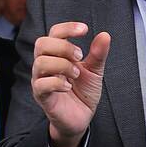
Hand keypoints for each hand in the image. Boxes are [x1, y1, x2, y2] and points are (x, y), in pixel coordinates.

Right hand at [32, 21, 110, 146]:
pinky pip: (41, 84)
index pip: (54, 33)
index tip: (84, 30)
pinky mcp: (41, 96)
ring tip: (76, 74)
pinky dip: (57, 82)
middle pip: (42, 43)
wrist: (81, 118)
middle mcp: (46, 65)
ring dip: (62, 65)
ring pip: (40, 63)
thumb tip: (104, 35)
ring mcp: (41, 80)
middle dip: (63, 46)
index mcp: (57, 55)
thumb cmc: (83, 93)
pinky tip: (68, 86)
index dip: (67, 28)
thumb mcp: (95, 72)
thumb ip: (98, 54)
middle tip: (79, 56)